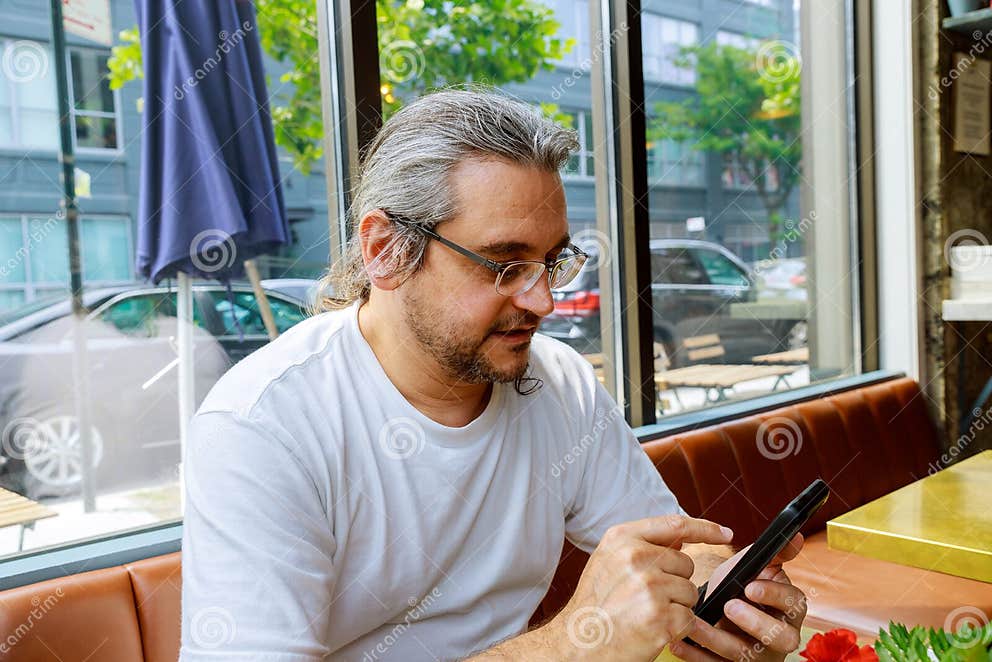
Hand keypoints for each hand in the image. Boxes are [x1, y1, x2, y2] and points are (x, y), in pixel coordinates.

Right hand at [551, 515, 733, 661]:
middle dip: (675, 582)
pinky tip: (650, 629)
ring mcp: (649, 587)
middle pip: (686, 564)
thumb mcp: (608, 561)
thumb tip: (682, 539)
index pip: (676, 525)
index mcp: (622, 538)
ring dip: (676, 606)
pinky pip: (688, 618)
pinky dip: (675, 628)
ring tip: (644, 613)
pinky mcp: (661, 617)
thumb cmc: (595, 604)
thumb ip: (641, 544)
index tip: (725, 533)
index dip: (706, 528)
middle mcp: (636, 557)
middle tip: (645, 598)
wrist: (579, 644)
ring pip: (690, 592)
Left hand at [669, 533, 806, 661]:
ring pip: (745, 655)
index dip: (773, 595)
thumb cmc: (739, 590)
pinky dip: (697, 656)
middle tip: (729, 606)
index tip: (750, 586)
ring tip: (694, 623)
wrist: (719, 614)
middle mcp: (780, 636)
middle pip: (782, 638)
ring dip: (717, 639)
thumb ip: (772, 554)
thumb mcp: (753, 570)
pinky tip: (680, 643)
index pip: (793, 603)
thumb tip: (795, 535)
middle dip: (755, 623)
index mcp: (788, 609)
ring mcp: (759, 656)